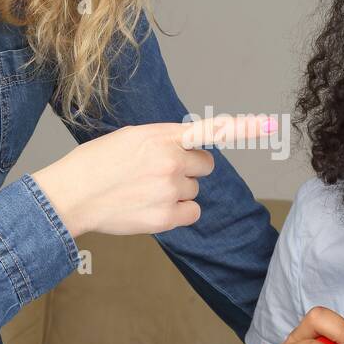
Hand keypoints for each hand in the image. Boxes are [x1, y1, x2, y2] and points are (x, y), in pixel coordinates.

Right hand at [31, 114, 273, 237]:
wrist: (71, 196)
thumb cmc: (96, 165)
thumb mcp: (129, 138)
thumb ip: (162, 140)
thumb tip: (185, 147)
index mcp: (161, 136)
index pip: (210, 129)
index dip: (244, 128)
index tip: (272, 126)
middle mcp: (170, 160)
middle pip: (205, 166)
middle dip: (188, 170)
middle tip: (158, 174)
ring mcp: (170, 190)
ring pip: (194, 192)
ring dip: (178, 193)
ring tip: (145, 192)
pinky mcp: (167, 217)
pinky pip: (191, 214)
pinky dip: (178, 214)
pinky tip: (152, 209)